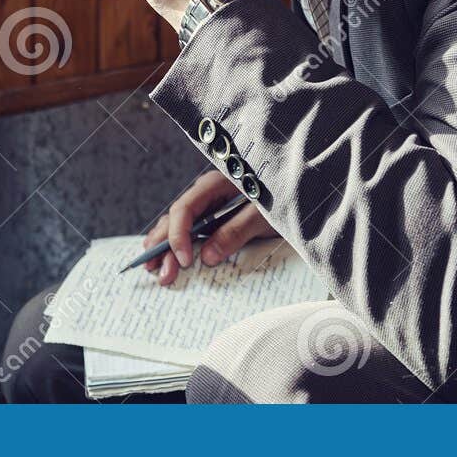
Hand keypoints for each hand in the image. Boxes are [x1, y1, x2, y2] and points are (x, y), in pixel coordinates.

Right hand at [141, 170, 280, 285]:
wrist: (301, 192)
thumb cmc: (282, 198)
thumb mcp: (262, 216)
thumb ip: (235, 232)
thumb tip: (206, 256)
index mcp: (214, 184)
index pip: (185, 208)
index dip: (178, 235)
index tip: (183, 261)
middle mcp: (207, 193)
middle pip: (176, 218)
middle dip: (164, 245)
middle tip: (157, 272)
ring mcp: (209, 206)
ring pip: (179, 225)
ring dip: (166, 247)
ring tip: (155, 269)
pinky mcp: (216, 218)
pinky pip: (191, 230)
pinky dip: (178, 244)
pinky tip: (168, 256)